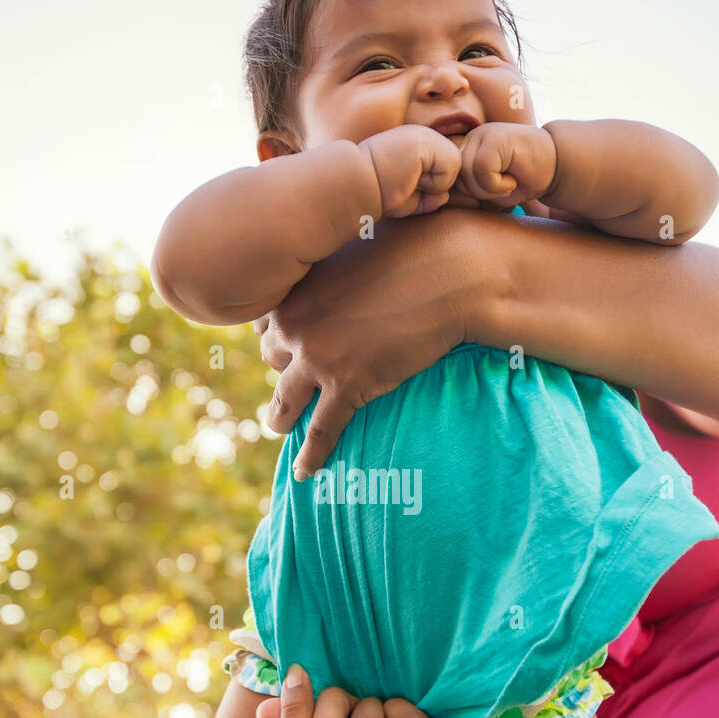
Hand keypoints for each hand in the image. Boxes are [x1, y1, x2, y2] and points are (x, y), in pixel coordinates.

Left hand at [258, 210, 487, 477]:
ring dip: (279, 417)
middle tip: (289, 383)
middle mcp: (294, 324)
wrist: (451, 271)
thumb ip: (337, 265)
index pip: (266, 320)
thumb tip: (342, 270)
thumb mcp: (360, 245)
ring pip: (284, 402)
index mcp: (295, 287)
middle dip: (281, 369)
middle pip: (271, 359)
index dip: (277, 333)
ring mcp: (316, 359)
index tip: (284, 344)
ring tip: (279, 427)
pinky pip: (320, 431)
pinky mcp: (345, 387)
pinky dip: (312, 455)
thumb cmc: (417, 247)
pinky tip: (306, 472)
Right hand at [359, 125, 461, 217]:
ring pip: (455, 167)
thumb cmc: (376, 193)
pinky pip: (452, 169)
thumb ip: (428, 198)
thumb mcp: (407, 198)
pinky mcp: (428, 143)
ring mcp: (427, 136)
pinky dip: (434, 182)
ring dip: (433, 185)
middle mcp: (424, 136)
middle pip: (452, 168)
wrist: (356, 183)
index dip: (430, 188)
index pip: (444, 169)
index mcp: (417, 145)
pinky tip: (411, 177)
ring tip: (407, 180)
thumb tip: (445, 196)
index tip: (404, 185)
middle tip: (406, 183)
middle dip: (434, 186)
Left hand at [456, 122, 556, 209]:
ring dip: (489, 189)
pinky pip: (482, 169)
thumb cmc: (520, 181)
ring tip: (508, 182)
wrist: (554, 167)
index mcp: (464, 151)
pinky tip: (512, 178)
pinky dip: (498, 184)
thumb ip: (463, 193)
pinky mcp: (494, 137)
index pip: (448, 181)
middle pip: (455, 179)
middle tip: (502, 187)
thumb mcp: (487, 192)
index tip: (491, 193)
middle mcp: (469, 140)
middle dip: (478, 194)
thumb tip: (440, 200)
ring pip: (466, 174)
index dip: (469, 196)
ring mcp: (481, 135)